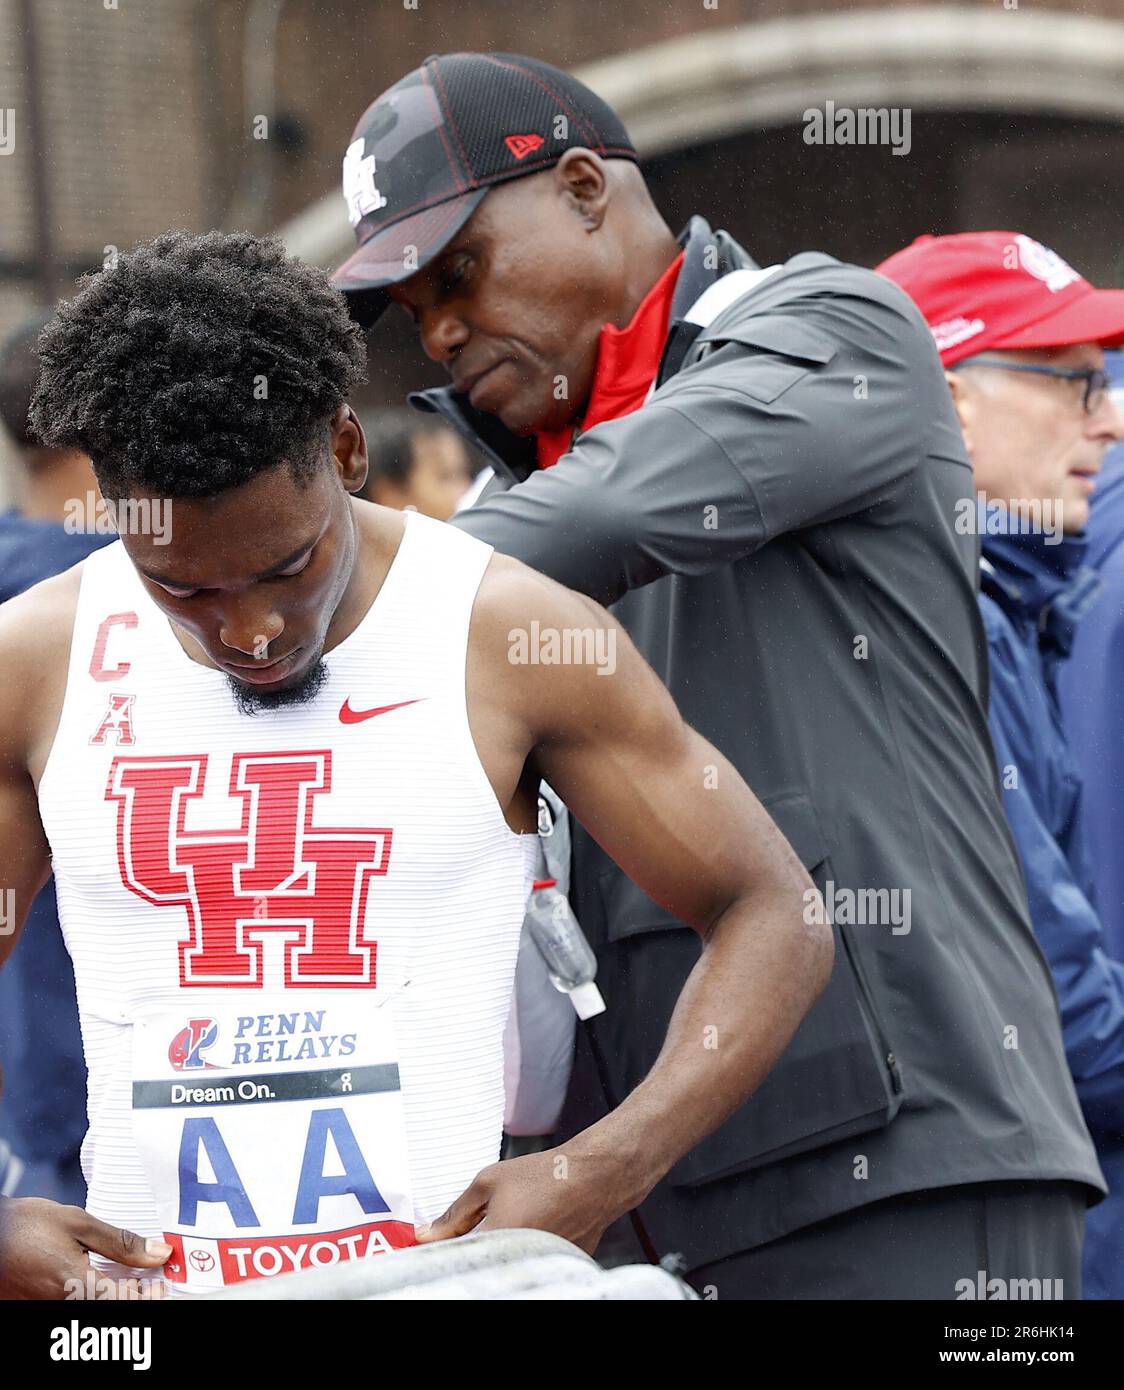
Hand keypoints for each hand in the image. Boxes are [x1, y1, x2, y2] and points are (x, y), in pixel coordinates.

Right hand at [0, 1198, 170, 1299]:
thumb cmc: (26, 1224)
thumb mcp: (79, 1224)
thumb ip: (120, 1243)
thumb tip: (158, 1253)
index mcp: (75, 1285)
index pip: (128, 1303)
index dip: (152, 1294)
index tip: (163, 1279)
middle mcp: (62, 1304)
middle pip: (114, 1308)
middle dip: (138, 1294)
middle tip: (149, 1275)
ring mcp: (49, 1308)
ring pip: (96, 1307)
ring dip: (118, 1294)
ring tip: (128, 1274)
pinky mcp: (40, 1306)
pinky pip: (76, 1304)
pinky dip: (97, 1292)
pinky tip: (101, 1276)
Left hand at [413, 1147, 628, 1254]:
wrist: (593, 1178)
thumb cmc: (544, 1176)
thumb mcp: (489, 1183)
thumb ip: (455, 1213)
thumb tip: (426, 1235)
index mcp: (493, 1241)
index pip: (452, 1261)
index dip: (440, 1253)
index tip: (430, 1246)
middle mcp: (514, 1263)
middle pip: (478, 1268)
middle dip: (469, 1254)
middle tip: (476, 1231)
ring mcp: (536, 1271)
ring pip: (500, 1269)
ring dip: (494, 1255)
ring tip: (513, 1224)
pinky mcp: (553, 1275)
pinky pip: (524, 1269)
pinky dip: (518, 1256)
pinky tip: (530, 1231)